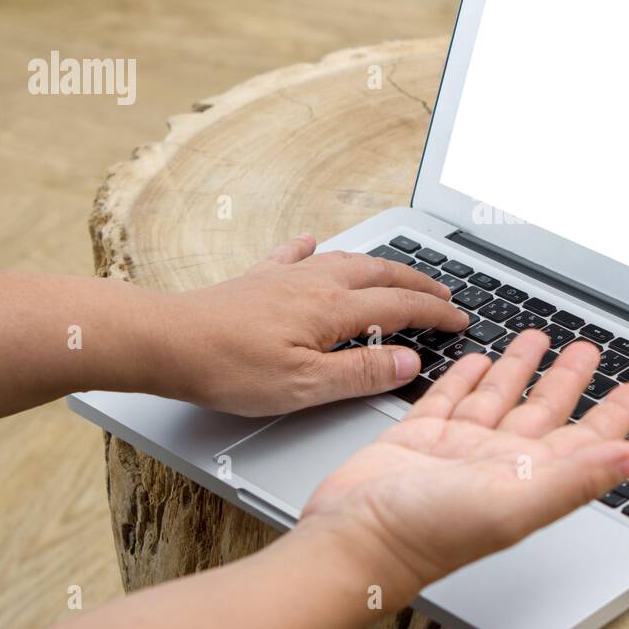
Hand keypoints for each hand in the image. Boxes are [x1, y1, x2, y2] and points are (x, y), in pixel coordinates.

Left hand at [155, 234, 468, 415]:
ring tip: (398, 271)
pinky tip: (312, 242)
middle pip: (382, 273)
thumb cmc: (229, 367)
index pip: (400, 305)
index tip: (460, 320)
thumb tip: (409, 363)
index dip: (435, 313)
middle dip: (418, 282)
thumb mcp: (305, 386)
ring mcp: (286, 277)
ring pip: (347, 260)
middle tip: (444, 293)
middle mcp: (315, 282)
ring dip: (380, 265)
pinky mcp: (259, 280)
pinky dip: (313, 248)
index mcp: (333, 308)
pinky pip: (294, 255)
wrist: (167, 341)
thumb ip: (361, 374)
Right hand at [296, 330, 628, 608]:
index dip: (614, 415)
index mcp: (529, 475)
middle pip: (545, 410)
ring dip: (520, 368)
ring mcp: (457, 449)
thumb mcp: (518, 500)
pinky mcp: (417, 439)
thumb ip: (579, 477)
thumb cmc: (430, 533)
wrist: (354, 537)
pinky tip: (477, 360)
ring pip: (499, 397)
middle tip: (587, 350)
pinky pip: (449, 399)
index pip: (585, 440)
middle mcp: (497, 461)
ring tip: (538, 338)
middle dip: (568, 379)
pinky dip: (466, 378)